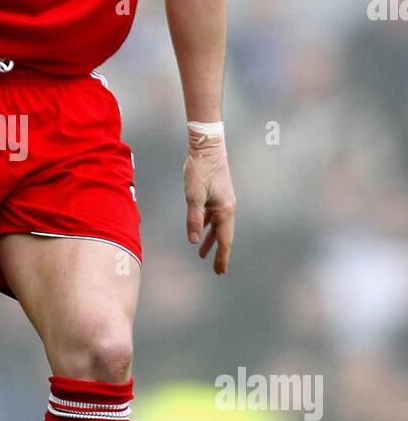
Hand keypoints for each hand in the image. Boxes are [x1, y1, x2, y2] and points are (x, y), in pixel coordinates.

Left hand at [183, 128, 235, 273]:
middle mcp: (227, 208)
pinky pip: (212, 217)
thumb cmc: (200, 171)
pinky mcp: (217, 195)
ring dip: (210, 240)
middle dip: (219, 253)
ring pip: (217, 227)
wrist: (207, 148)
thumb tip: (192, 241)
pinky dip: (206, 226)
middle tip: (217, 270)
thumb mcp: (193, 196)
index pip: (224, 240)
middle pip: (223, 236)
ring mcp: (223, 202)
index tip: (220, 272)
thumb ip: (194, 219)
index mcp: (224, 211)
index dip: (222, 257)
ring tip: (203, 255)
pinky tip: (199, 231)